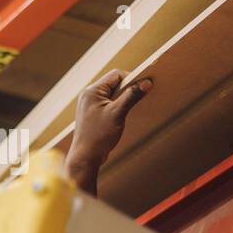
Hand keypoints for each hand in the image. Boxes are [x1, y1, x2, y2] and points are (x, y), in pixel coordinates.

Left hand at [64, 70, 151, 194]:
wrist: (85, 157)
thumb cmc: (99, 135)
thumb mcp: (118, 114)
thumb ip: (131, 96)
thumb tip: (146, 83)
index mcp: (92, 91)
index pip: (116, 75)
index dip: (131, 78)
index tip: (143, 87)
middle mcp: (89, 95)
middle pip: (114, 83)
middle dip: (128, 88)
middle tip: (140, 97)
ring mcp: (90, 105)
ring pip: (112, 94)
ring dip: (123, 98)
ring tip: (131, 108)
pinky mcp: (93, 114)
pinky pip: (108, 103)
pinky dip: (118, 106)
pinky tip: (123, 115)